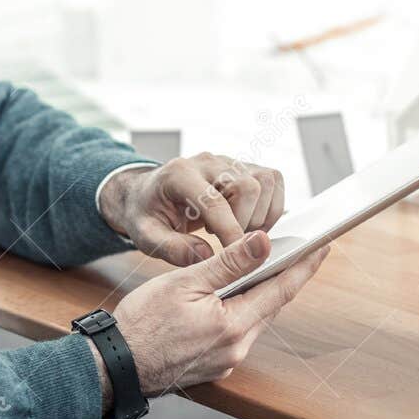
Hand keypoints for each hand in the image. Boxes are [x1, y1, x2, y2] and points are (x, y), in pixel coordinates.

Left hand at [99, 155, 285, 265]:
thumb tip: (206, 256)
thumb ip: (172, 248)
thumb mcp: (146, 236)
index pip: (214, 201)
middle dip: (246, 222)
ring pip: (267, 181)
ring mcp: (227, 162)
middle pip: (248, 186)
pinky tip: (247, 224)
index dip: (229, 231)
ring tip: (236, 232)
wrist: (147, 194)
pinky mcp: (243, 168)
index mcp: (179, 174)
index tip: (235, 256)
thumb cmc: (147, 214)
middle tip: (228, 243)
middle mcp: (207, 162)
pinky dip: (270, 208)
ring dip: (260, 215)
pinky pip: (273, 182)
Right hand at [107, 232, 327, 395]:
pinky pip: (238, 332)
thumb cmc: (142, 323)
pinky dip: (242, 310)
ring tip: (267, 266)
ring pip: (254, 318)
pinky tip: (234, 295)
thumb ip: (227, 263)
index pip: (282, 289)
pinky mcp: (215, 365)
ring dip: (261, 293)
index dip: (304, 265)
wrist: (115, 367)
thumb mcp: (185, 283)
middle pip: (271, 304)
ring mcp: (227, 361)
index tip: (324, 245)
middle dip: (285, 276)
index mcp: (233, 326)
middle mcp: (237, 348)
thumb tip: (263, 243)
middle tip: (300, 249)